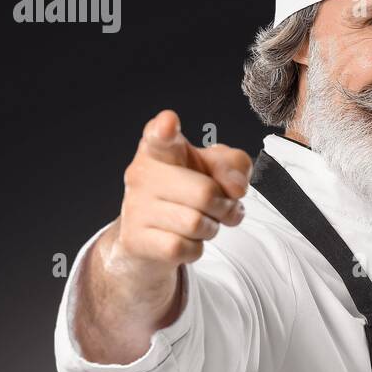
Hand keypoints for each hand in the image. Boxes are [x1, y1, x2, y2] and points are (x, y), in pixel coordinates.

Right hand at [113, 110, 250, 269]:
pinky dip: (196, 249)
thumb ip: (235, 165)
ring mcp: (135, 207)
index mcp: (160, 148)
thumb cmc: (188, 192)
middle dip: (224, 206)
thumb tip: (236, 187)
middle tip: (219, 207)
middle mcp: (141, 173)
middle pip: (206, 193)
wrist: (153, 237)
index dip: (165, 129)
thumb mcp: (215, 170)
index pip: (160, 135)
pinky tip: (184, 240)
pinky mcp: (135, 240)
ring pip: (196, 224)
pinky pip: (184, 248)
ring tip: (201, 223)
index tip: (169, 123)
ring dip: (211, 229)